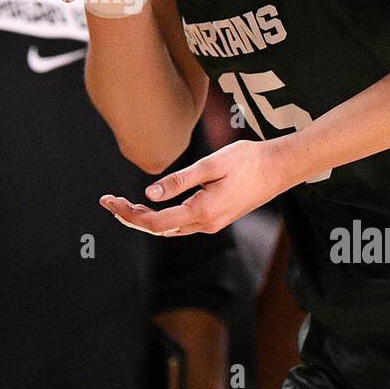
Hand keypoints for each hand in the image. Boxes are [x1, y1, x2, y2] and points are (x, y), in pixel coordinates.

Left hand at [100, 139, 291, 235]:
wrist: (280, 168)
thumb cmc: (248, 160)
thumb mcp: (211, 164)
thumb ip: (180, 180)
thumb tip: (150, 192)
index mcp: (202, 212)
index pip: (155, 222)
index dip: (129, 213)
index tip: (109, 201)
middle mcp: (206, 224)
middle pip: (159, 228)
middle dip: (132, 216)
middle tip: (109, 202)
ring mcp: (212, 224)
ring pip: (170, 227)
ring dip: (145, 217)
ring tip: (122, 203)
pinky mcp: (216, 217)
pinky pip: (182, 223)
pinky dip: (161, 216)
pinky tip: (150, 204)